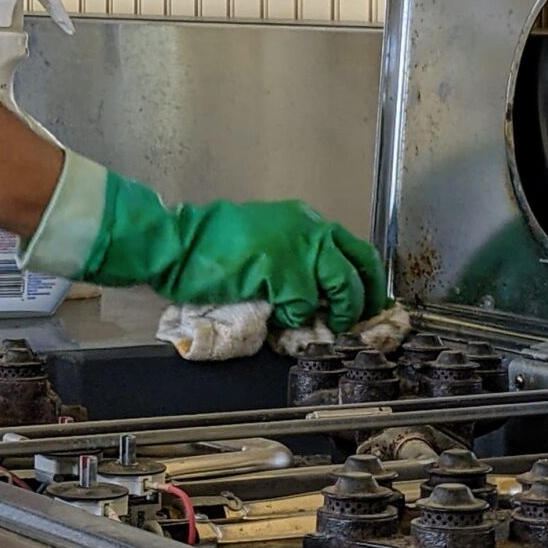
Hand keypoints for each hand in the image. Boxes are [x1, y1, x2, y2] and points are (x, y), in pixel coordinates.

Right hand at [27, 156, 387, 329]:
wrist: (177, 243)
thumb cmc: (211, 246)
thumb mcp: (264, 241)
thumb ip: (294, 257)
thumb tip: (318, 290)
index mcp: (304, 221)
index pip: (353, 248)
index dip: (366, 278)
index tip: (369, 301)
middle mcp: (309, 229)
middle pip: (359, 264)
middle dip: (366, 298)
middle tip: (361, 322)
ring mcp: (298, 248)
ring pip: (341, 285)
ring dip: (339, 311)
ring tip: (329, 327)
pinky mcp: (281, 270)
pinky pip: (304, 302)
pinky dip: (296, 317)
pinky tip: (281, 318)